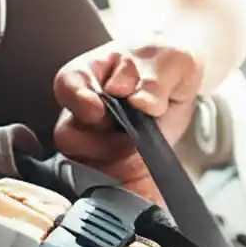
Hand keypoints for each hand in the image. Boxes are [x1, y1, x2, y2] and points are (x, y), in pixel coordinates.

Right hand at [53, 39, 203, 201]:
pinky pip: (110, 182)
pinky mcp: (109, 163)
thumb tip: (141, 103)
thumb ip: (154, 81)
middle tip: (134, 139)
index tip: (99, 111)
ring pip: (85, 164)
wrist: (177, 84)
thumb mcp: (169, 61)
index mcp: (88, 73)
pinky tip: (148, 178)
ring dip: (119, 165)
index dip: (78, 101)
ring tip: (146, 152)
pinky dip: (130, 184)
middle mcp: (82, 109)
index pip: (68, 86)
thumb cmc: (164, 64)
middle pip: (68, 135)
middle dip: (102, 144)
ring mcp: (92, 139)